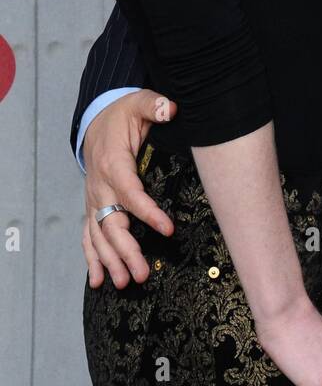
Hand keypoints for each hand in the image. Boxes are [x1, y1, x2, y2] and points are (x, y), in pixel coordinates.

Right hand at [83, 89, 176, 289]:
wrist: (98, 118)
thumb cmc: (123, 114)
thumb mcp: (140, 102)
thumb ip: (155, 105)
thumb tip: (170, 109)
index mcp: (113, 163)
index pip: (131, 194)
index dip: (148, 213)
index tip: (168, 229)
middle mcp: (100, 186)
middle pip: (112, 224)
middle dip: (126, 251)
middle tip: (142, 274)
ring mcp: (94, 198)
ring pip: (99, 235)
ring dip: (110, 261)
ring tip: (125, 283)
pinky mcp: (93, 205)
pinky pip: (88, 234)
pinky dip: (91, 258)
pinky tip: (97, 280)